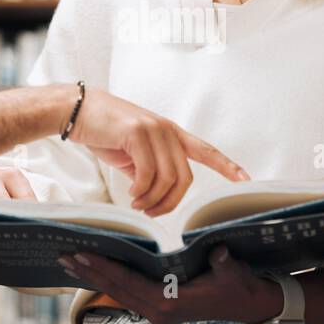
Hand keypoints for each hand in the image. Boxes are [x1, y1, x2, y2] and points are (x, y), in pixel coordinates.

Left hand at [57, 245, 282, 323]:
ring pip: (117, 293)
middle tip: (62, 254)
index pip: (127, 282)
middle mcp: (157, 312)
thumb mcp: (233, 273)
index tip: (80, 254)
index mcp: (169, 304)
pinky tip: (96, 270)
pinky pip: (127, 293)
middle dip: (89, 272)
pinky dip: (109, 280)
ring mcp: (156, 312)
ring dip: (94, 277)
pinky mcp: (159, 308)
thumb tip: (216, 250)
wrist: (249, 306)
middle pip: (115, 288)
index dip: (103, 267)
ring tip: (70, 261)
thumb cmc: (239, 286)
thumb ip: (223, 262)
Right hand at [65, 87, 249, 215]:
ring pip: (167, 179)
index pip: (206, 150)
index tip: (246, 181)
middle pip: (184, 178)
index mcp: (172, 134)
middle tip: (150, 213)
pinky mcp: (137, 133)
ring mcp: (154, 129)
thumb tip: (157, 194)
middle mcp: (168, 130)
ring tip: (138, 205)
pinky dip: (141, 192)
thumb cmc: (104, 132)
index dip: (227, 166)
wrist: (76, 111)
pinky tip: (132, 196)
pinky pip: (148, 173)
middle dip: (169, 203)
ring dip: (152, 200)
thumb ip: (151, 168)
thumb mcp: (134, 153)